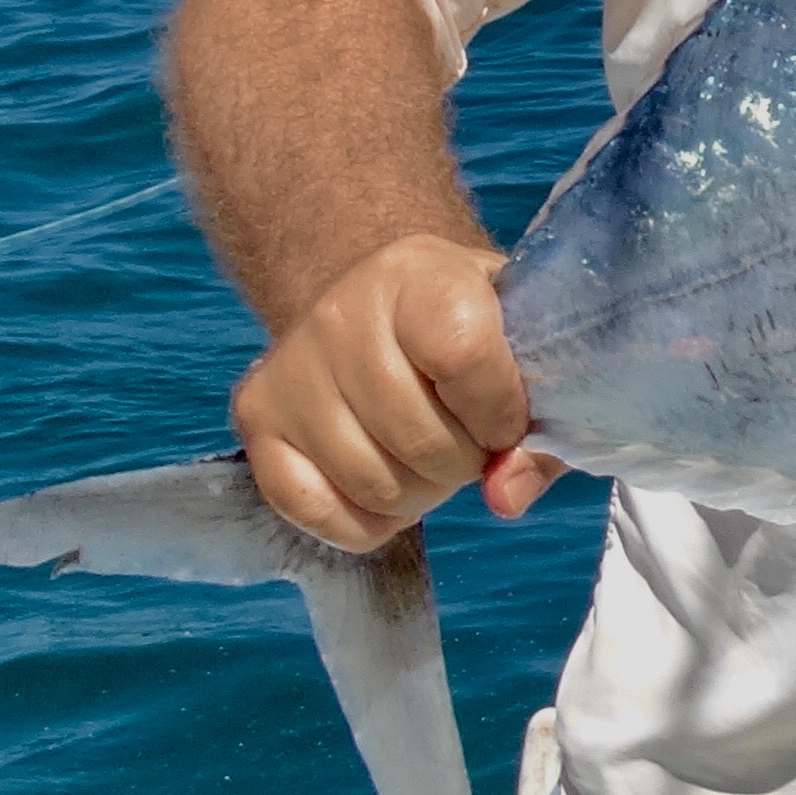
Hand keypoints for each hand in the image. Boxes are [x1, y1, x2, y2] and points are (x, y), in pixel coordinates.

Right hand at [230, 233, 565, 549]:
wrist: (384, 299)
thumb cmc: (467, 324)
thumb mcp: (520, 344)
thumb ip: (540, 426)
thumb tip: (506, 496)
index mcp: (419, 272)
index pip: (464, 357)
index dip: (500, 413)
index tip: (509, 420)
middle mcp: (340, 311)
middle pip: (417, 437)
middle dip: (463, 462)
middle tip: (469, 441)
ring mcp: (289, 365)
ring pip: (370, 483)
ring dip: (418, 495)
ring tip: (430, 457)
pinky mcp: (255, 414)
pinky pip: (315, 511)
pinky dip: (365, 521)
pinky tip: (388, 483)